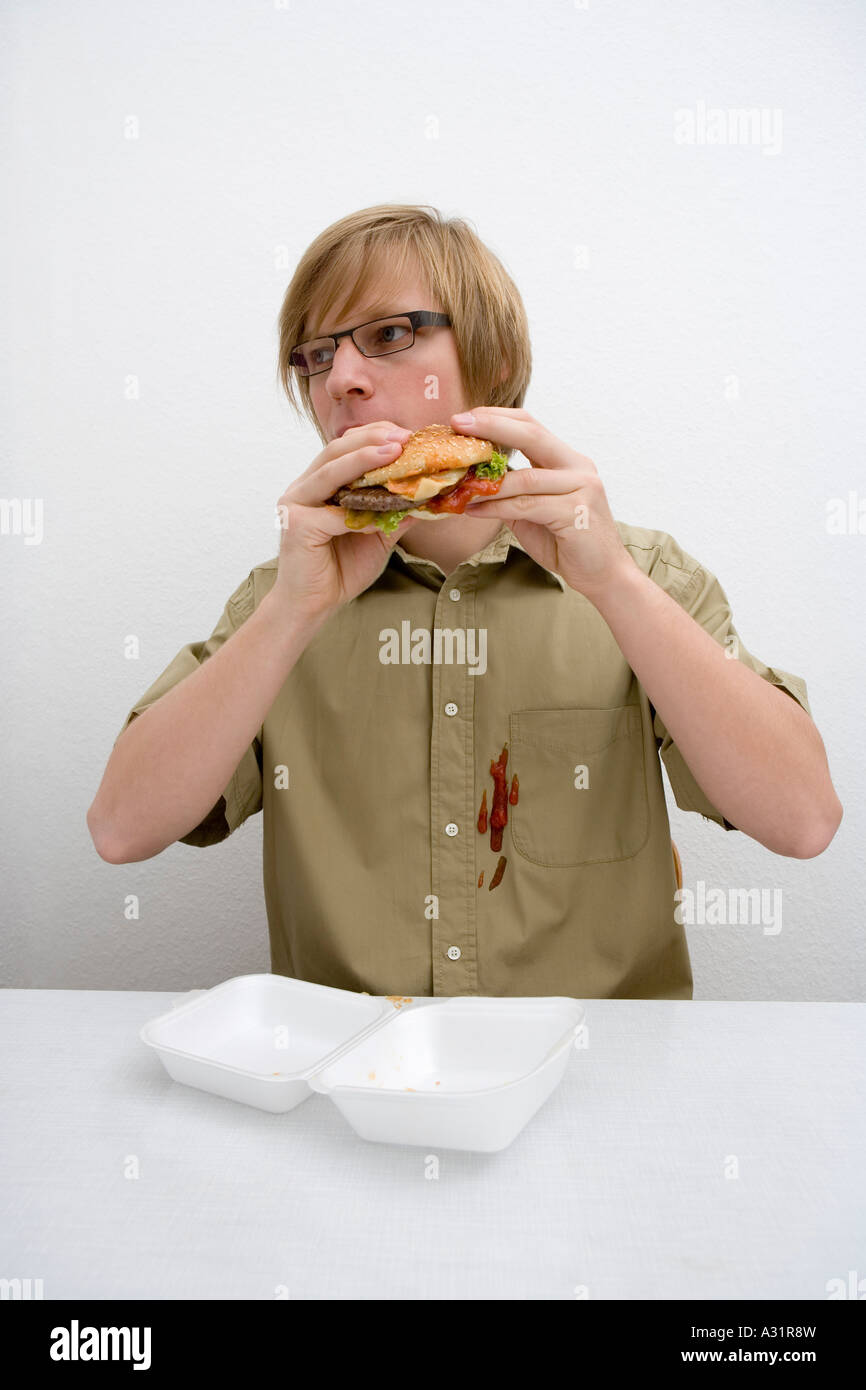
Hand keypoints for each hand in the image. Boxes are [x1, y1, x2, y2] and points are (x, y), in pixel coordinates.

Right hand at [271, 422, 418, 621]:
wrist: (313, 606)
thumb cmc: (341, 570)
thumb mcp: (377, 535)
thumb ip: (395, 513)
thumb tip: (429, 495)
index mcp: (320, 484)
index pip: (346, 448)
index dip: (375, 436)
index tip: (408, 434)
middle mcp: (304, 488)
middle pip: (336, 450)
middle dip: (372, 439)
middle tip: (405, 436)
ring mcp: (296, 504)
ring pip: (331, 471)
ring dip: (364, 458)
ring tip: (394, 450)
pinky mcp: (297, 525)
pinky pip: (334, 513)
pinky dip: (360, 510)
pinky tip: (382, 510)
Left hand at [451, 407, 634, 600]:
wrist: (602, 574)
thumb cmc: (567, 543)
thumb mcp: (533, 512)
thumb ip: (511, 493)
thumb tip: (471, 481)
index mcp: (568, 461)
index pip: (532, 426)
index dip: (497, 418)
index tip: (464, 417)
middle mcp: (578, 467)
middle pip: (532, 435)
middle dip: (492, 426)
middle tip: (459, 424)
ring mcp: (582, 488)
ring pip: (526, 478)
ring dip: (488, 483)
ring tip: (459, 488)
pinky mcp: (576, 513)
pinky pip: (527, 506)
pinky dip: (497, 508)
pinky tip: (474, 511)